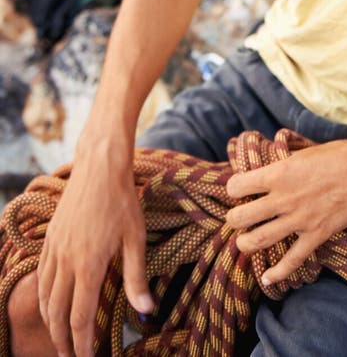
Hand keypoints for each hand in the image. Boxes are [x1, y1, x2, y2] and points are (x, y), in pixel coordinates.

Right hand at [37, 145, 152, 356]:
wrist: (99, 166)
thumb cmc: (122, 200)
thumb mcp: (135, 238)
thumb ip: (136, 276)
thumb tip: (145, 311)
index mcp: (88, 265)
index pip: (81, 317)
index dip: (83, 343)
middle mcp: (66, 261)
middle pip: (58, 313)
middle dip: (63, 340)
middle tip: (71, 356)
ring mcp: (54, 249)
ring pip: (45, 296)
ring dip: (51, 322)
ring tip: (60, 337)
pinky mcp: (50, 238)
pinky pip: (42, 275)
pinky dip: (44, 297)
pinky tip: (52, 302)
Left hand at [225, 135, 346, 286]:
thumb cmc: (339, 154)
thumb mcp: (304, 152)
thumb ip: (283, 165)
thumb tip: (267, 168)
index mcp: (279, 173)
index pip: (238, 186)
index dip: (233, 188)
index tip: (238, 190)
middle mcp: (285, 198)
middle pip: (242, 217)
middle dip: (234, 219)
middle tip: (237, 218)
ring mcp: (300, 219)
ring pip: (259, 240)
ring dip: (245, 243)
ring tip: (243, 242)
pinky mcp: (317, 234)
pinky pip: (292, 260)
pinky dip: (277, 272)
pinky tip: (267, 277)